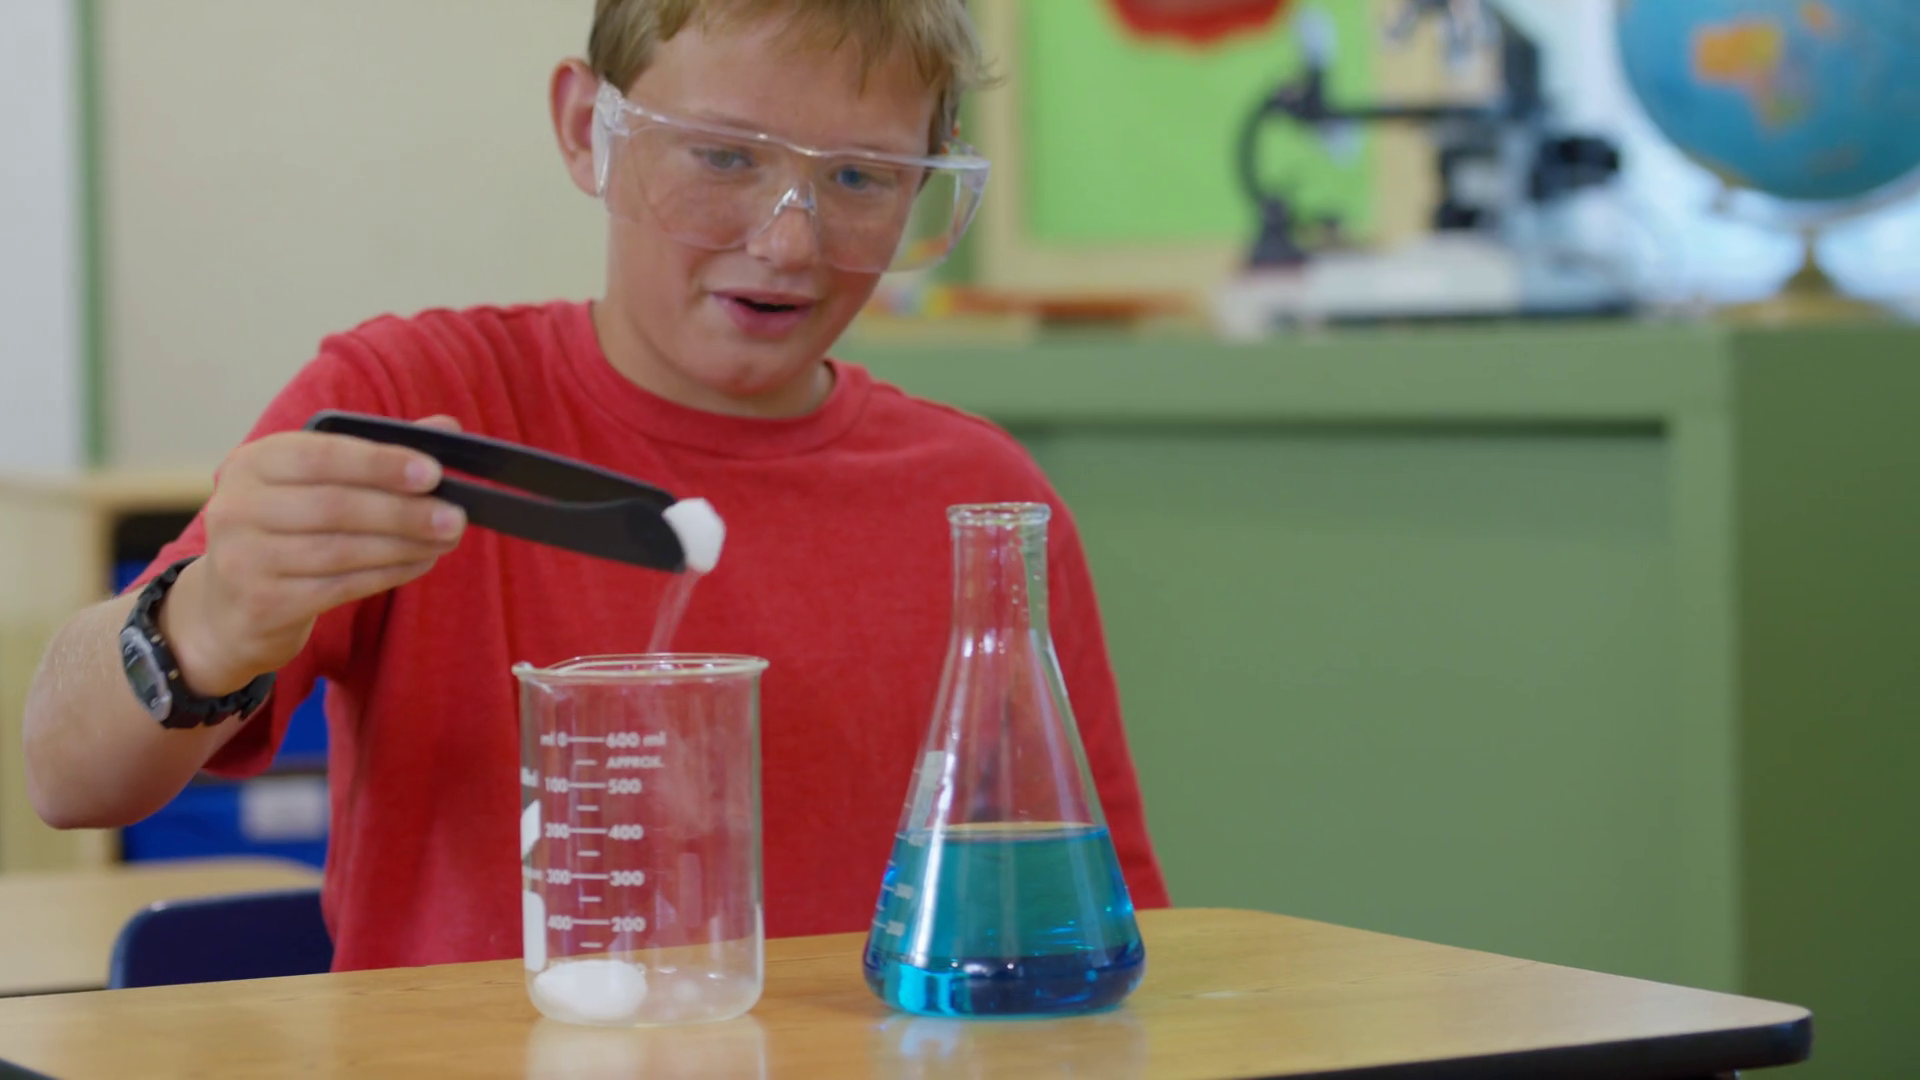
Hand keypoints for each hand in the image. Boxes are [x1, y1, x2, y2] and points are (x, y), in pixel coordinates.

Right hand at [160, 416, 467, 694]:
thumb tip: (446, 426)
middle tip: (455, 517)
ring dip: (403, 545)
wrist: (228, 608)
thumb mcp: (316, 484)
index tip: (433, 473)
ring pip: (341, 550)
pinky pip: (339, 587)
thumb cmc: (287, 530)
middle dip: (404, 512)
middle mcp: (238, 506)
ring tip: (445, 540)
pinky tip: (420, 563)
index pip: (321, 455)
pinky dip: (388, 574)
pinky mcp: (262, 603)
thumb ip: (376, 454)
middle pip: (335, 506)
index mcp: (254, 463)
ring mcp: (243, 558)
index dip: (379, 464)